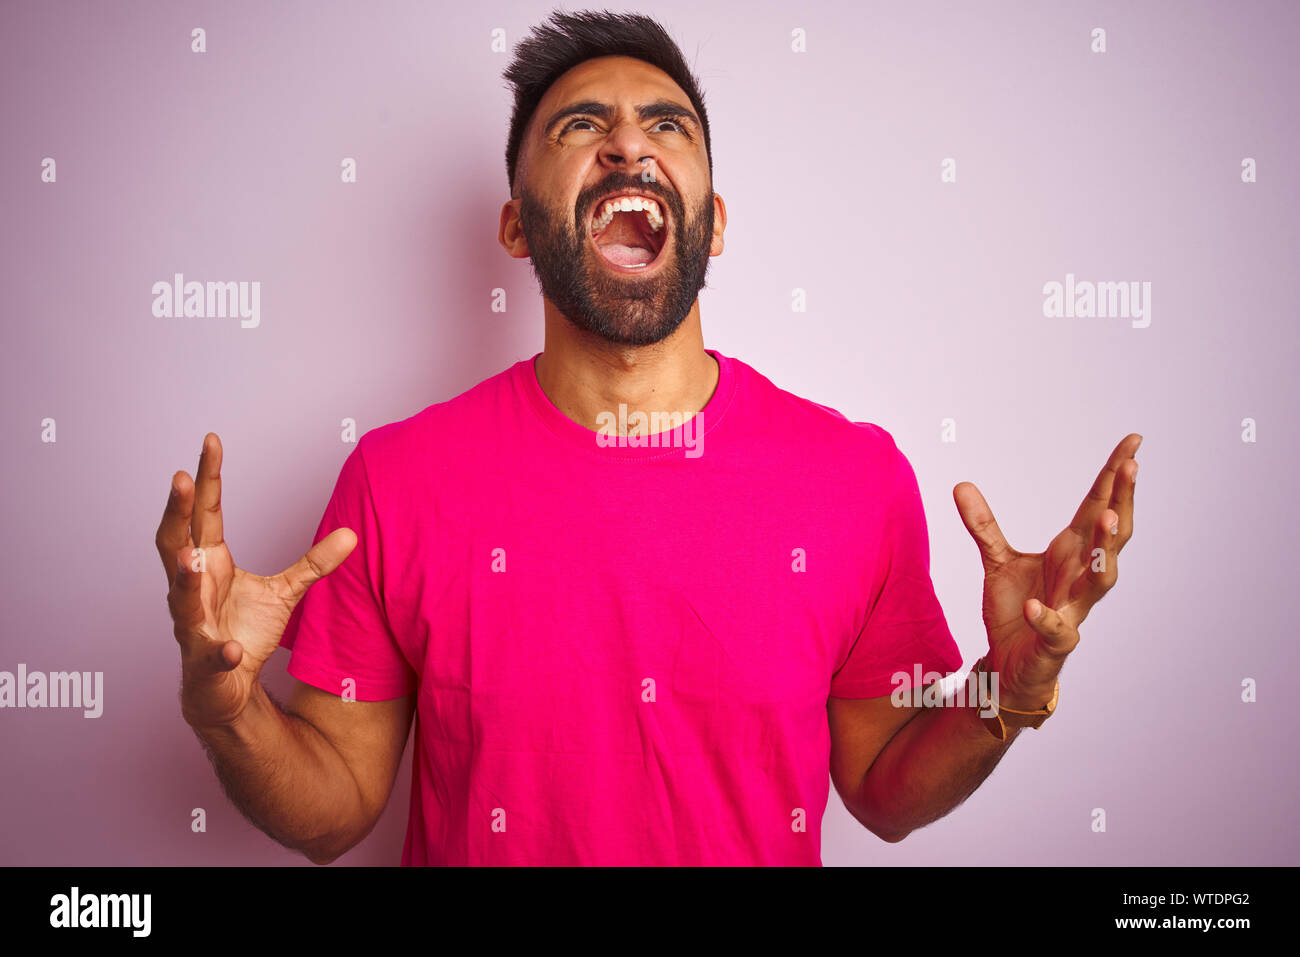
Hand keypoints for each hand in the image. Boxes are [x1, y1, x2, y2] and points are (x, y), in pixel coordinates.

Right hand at [156, 433, 356, 728]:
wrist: (225, 688)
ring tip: (191, 555)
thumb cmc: (244, 631)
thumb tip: (353, 534)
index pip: (205, 513)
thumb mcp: (287, 592)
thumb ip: (314, 563)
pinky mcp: (205, 661)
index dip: (207, 479)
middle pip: (176, 541)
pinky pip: (211, 655)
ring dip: (185, 577)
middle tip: (181, 477)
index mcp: (211, 562)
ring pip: (181, 596)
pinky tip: (230, 648)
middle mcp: (193, 587)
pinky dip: (220, 651)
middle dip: (176, 511)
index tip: (211, 441)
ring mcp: (193, 624)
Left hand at [953, 433, 1140, 710]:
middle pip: (1111, 536)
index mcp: (1071, 553)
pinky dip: (1048, 618)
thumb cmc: (1019, 611)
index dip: (1115, 477)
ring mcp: (1072, 610)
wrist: (1010, 665)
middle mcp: (1079, 578)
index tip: (1133, 441)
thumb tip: (961, 484)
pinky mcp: (1055, 643)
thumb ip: (983, 525)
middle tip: (1130, 466)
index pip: (1097, 508)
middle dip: (1122, 501)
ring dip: (1105, 552)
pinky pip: (1058, 630)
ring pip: (1100, 581)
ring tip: (1106, 519)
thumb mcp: (997, 561)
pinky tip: (1038, 607)